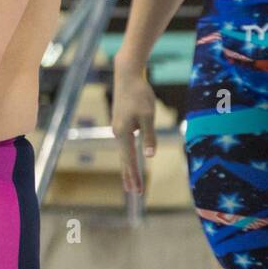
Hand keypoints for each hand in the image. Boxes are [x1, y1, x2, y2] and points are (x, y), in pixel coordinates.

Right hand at [111, 59, 156, 194]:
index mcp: (124, 133)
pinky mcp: (121, 122)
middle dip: (129, 176)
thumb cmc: (139, 94)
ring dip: (127, 167)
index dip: (134, 176)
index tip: (137, 191)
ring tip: (131, 179)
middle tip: (134, 193)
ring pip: (123, 152)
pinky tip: (130, 157)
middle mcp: (118, 132)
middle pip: (124, 159)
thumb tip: (150, 155)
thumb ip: (149, 136)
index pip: (130, 160)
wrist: (127, 75)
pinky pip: (124, 144)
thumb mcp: (148, 115)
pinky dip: (127, 155)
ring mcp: (118, 127)